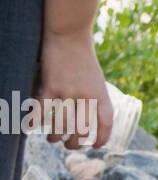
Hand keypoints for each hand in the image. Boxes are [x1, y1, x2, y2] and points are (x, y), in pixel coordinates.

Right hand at [31, 32, 112, 148]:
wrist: (69, 33)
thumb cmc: (82, 55)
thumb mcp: (95, 78)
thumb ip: (91, 96)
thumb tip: (82, 118)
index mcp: (101, 94)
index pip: (106, 123)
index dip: (102, 138)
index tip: (96, 146)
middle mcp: (87, 96)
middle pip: (81, 130)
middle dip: (74, 143)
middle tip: (69, 145)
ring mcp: (68, 92)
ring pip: (61, 125)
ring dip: (55, 137)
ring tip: (53, 139)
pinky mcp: (51, 86)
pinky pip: (41, 111)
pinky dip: (33, 122)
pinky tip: (28, 128)